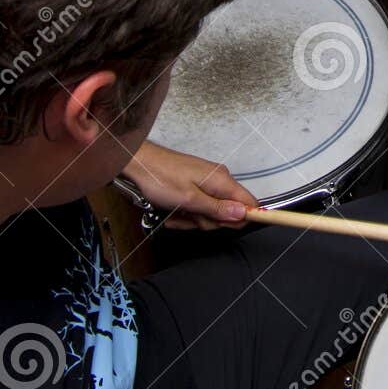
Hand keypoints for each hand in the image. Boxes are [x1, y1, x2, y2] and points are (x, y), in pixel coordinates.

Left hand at [122, 141, 257, 229]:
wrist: (138, 163)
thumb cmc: (159, 177)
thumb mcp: (189, 199)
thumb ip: (217, 208)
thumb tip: (243, 214)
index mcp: (221, 180)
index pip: (249, 202)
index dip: (241, 218)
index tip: (222, 225)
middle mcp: (218, 180)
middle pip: (228, 212)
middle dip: (208, 221)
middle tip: (191, 217)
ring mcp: (206, 182)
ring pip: (210, 212)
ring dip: (193, 219)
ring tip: (176, 214)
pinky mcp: (195, 185)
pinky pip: (198, 206)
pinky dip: (186, 213)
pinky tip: (173, 212)